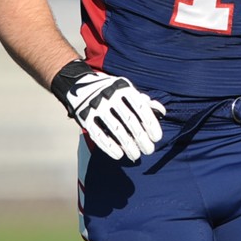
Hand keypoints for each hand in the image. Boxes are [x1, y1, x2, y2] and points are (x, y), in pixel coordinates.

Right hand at [50, 59, 166, 160]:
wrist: (78, 85)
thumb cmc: (111, 91)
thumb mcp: (126, 90)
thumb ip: (143, 101)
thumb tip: (161, 112)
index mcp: (123, 87)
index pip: (141, 108)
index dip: (151, 124)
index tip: (157, 138)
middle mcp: (110, 95)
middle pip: (130, 121)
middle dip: (141, 138)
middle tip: (149, 150)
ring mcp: (96, 106)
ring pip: (116, 130)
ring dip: (128, 145)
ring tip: (136, 155)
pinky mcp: (85, 117)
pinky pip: (99, 135)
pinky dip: (109, 147)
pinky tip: (119, 155)